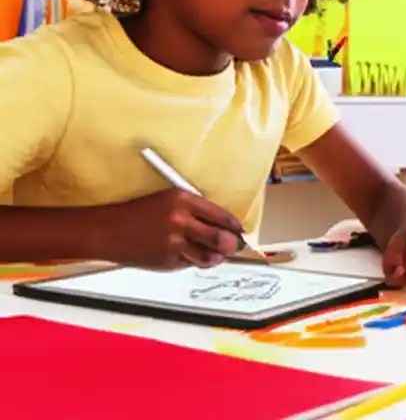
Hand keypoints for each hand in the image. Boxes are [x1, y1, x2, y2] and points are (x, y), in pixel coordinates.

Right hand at [104, 188, 244, 269]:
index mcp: (183, 200)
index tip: (240, 230)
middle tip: (235, 246)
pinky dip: (193, 261)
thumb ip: (196, 211)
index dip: (235, 226)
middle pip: (221, 238)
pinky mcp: (167, 261)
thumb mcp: (168, 200)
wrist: (107, 230)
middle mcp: (181, 220)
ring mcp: (174, 242)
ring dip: (216, 257)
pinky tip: (187, 255)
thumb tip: (222, 225)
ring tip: (214, 253)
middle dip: (232, 245)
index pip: (221, 215)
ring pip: (210, 256)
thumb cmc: (137, 214)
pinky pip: (190, 264)